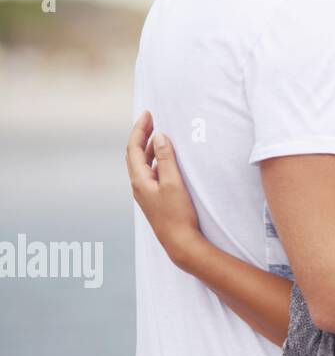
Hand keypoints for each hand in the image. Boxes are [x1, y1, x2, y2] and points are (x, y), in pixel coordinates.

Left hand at [125, 110, 202, 264]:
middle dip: (141, 135)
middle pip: (134, 154)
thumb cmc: (176, 213)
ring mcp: (146, 192)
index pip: (134, 148)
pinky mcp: (155, 197)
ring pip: (142, 163)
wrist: (179, 241)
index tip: (148, 114)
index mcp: (139, 180)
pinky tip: (164, 159)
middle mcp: (139, 185)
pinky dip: (154, 159)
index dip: (139, 129)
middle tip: (151, 119)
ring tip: (158, 134)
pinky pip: (150, 172)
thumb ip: (165, 158)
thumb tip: (159, 136)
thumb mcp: (173, 182)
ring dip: (148, 147)